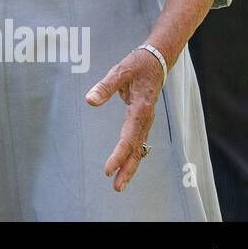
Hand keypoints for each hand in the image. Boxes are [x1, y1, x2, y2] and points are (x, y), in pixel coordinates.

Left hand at [86, 47, 165, 191]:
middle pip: (136, 149)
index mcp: (140, 110)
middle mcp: (146, 119)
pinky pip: (138, 142)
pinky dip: (132, 156)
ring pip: (139, 148)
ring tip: (119, 184)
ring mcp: (146, 121)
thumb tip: (89, 101)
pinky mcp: (143, 120)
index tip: (108, 169)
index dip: (118, 155)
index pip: (128, 138)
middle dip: (126, 169)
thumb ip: (104, 86)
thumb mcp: (119, 71)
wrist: (158, 60)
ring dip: (130, 166)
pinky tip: (126, 166)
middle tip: (116, 187)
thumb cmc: (137, 65)